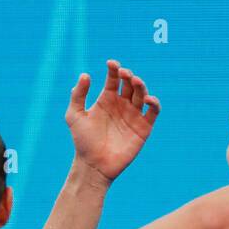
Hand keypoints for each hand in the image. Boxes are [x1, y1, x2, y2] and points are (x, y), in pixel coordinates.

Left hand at [65, 59, 160, 182]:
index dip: (114, 68)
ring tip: (134, 81)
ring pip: (142, 94)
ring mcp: (133, 115)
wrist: (93, 164)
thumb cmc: (83, 141)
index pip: (114, 78)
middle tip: (124, 73)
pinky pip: (153, 111)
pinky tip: (148, 99)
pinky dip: (154, 103)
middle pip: (130, 83)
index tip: (111, 64)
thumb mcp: (74, 116)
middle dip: (129, 75)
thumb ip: (77, 95)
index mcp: (107, 99)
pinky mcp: (143, 128)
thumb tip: (85, 74)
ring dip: (140, 85)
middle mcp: (122, 104)